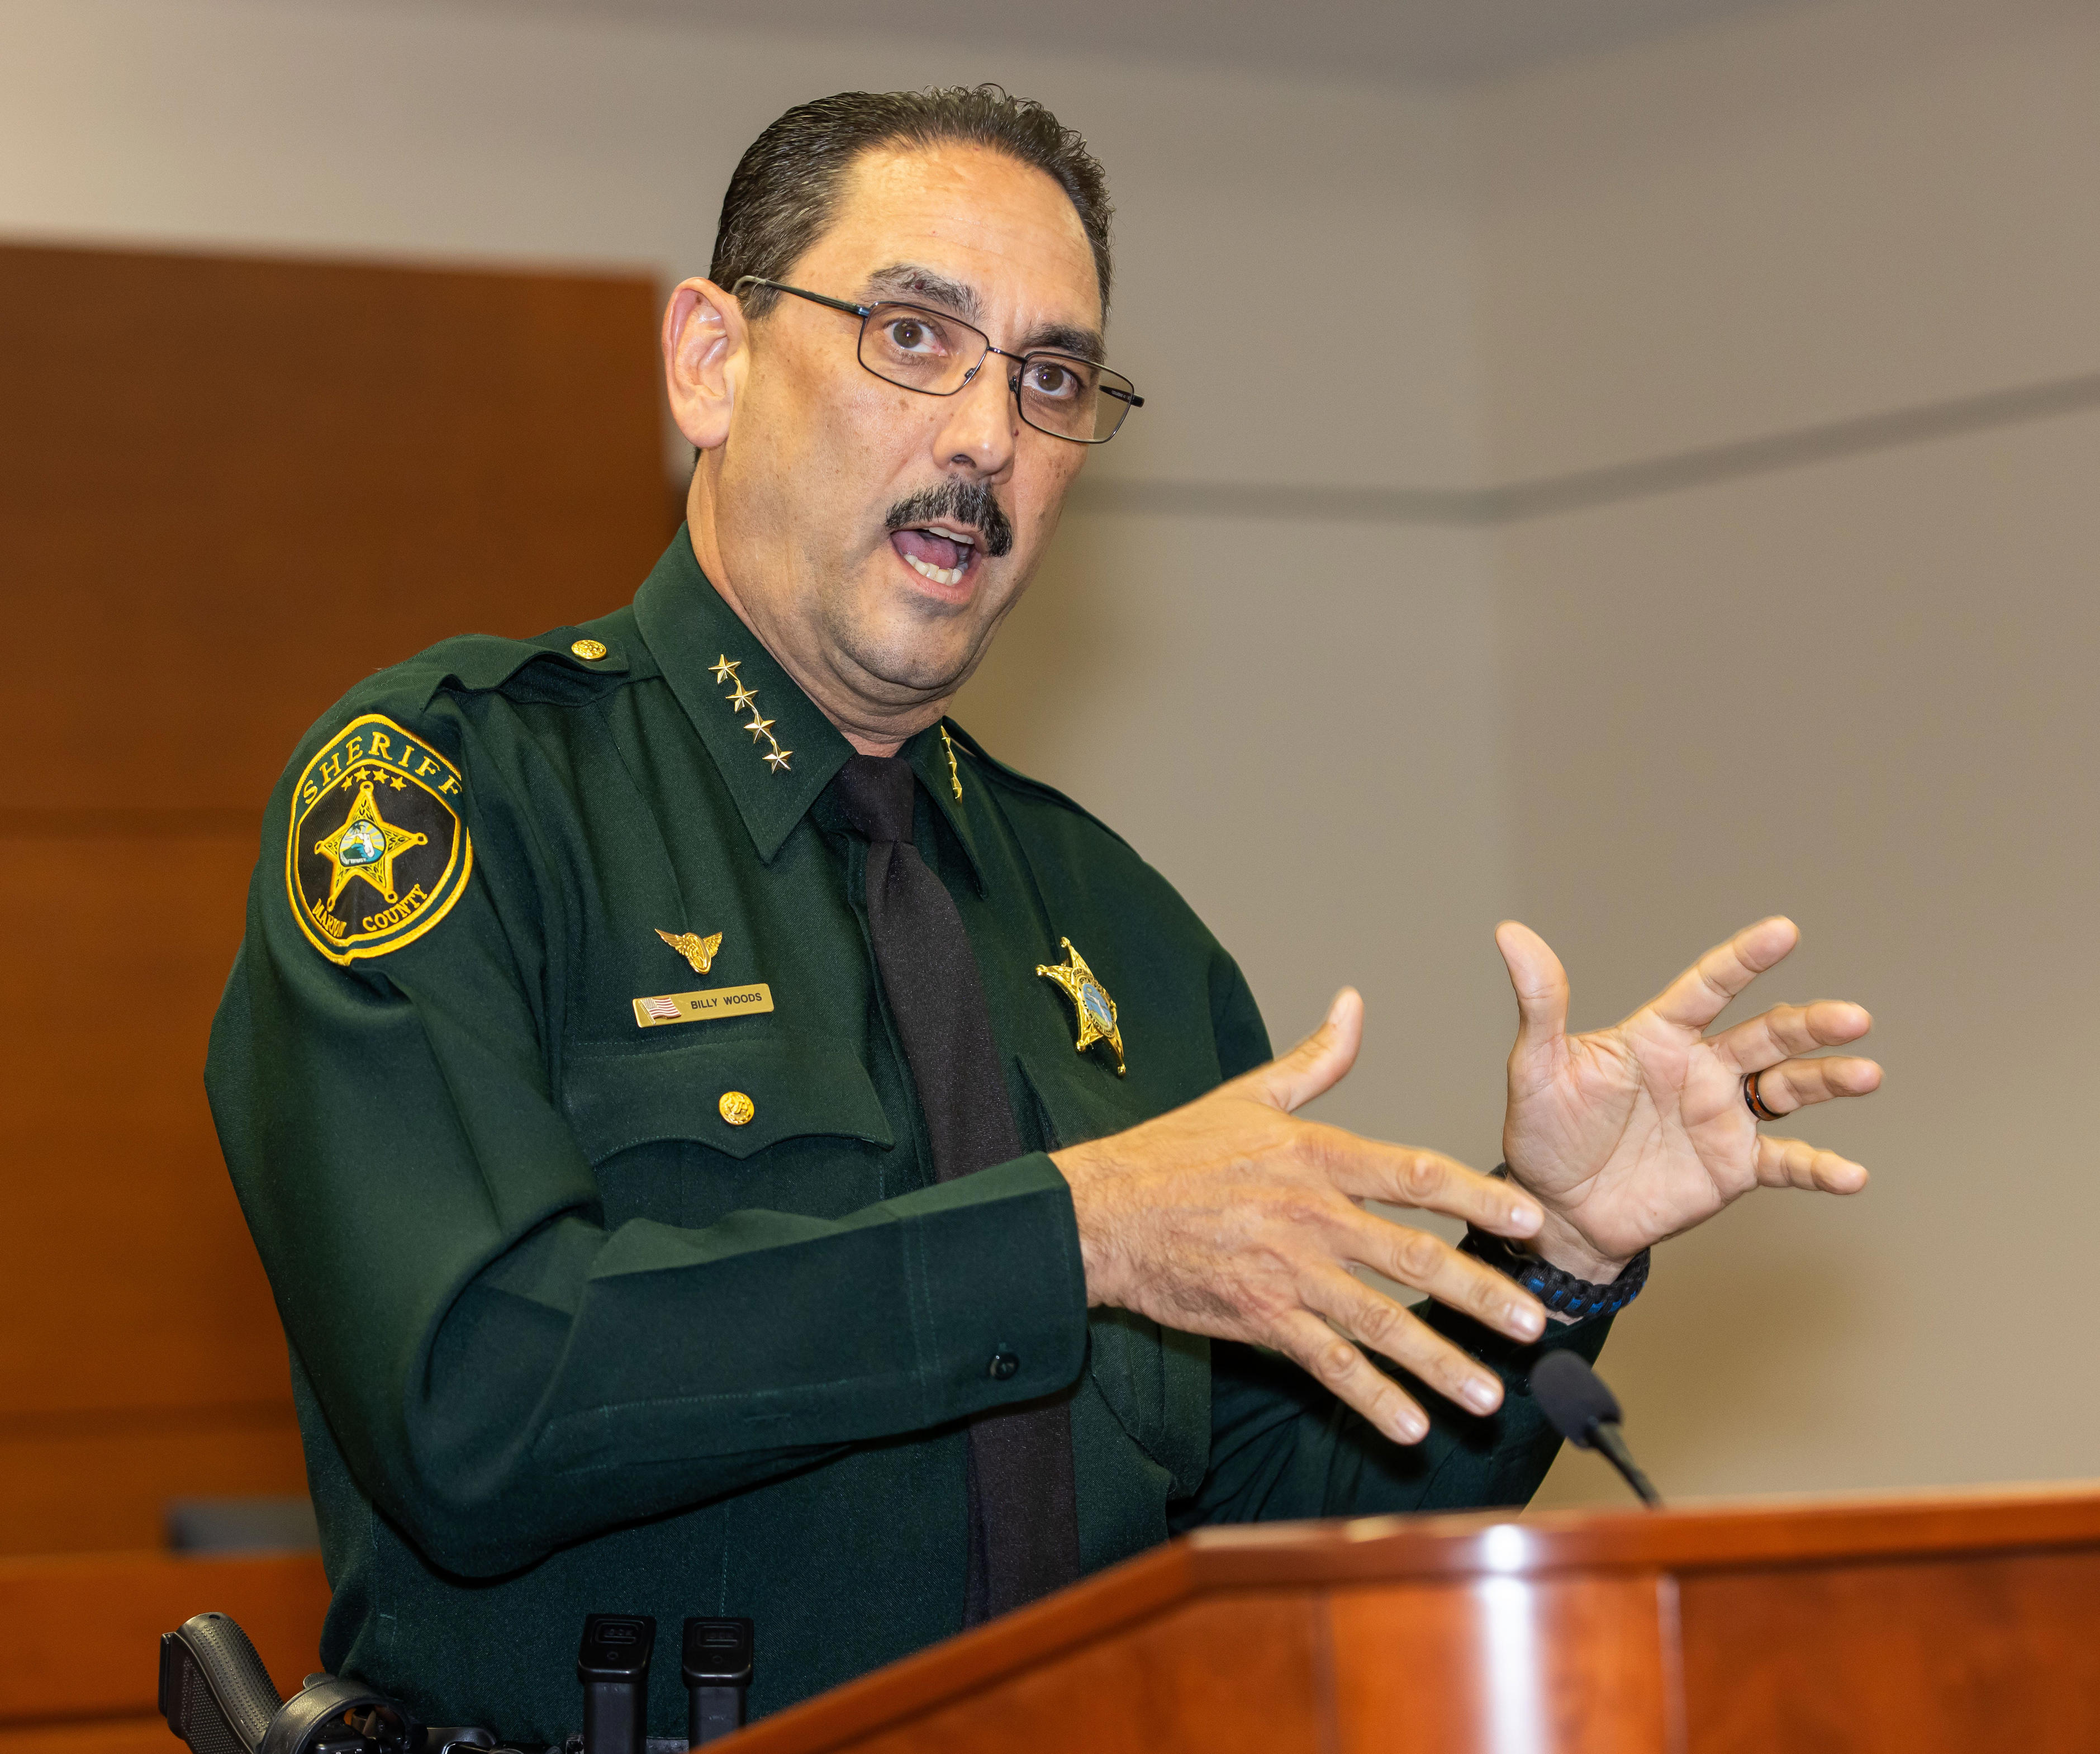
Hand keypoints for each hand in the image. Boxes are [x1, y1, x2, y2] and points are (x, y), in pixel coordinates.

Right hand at [1051, 990, 1550, 1445]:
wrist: (1101, 1211)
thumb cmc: (1174, 1150)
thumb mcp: (1249, 1094)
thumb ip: (1315, 1058)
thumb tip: (1354, 1005)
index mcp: (1315, 1155)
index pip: (1413, 1173)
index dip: (1475, 1195)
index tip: (1529, 1217)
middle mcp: (1310, 1216)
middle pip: (1411, 1258)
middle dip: (1479, 1293)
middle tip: (1535, 1323)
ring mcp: (1285, 1272)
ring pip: (1377, 1323)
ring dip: (1438, 1362)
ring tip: (1487, 1396)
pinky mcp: (1259, 1318)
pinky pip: (1326, 1363)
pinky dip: (1370, 1397)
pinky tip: (1411, 1427)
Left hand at [1497, 915, 1881, 1279]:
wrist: (1556, 1212)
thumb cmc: (1542, 1134)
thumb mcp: (1534, 1069)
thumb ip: (1539, 1003)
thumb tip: (1510, 933)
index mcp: (1658, 1036)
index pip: (1707, 987)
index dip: (1744, 959)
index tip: (1783, 931)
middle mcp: (1701, 1069)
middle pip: (1766, 1036)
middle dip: (1810, 1025)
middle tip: (1851, 1017)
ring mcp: (1723, 1117)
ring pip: (1789, 1089)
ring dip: (1829, 1080)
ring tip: (1866, 1073)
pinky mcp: (1733, 1168)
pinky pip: (1786, 1163)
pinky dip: (1821, 1168)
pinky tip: (1852, 1175)